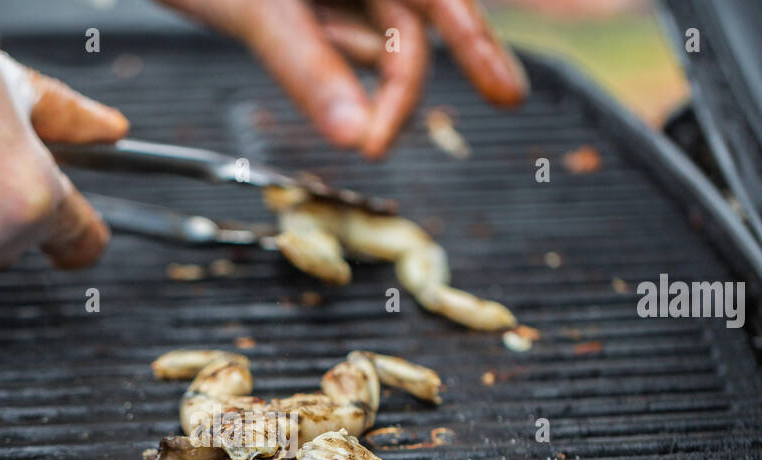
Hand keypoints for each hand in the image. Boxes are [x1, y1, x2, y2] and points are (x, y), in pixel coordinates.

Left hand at [160, 0, 525, 157]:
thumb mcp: (258, 9)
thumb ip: (311, 69)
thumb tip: (358, 137)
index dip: (483, 43)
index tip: (502, 100)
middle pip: (412, 22)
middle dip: (399, 84)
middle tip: (377, 143)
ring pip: (371, 33)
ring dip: (347, 68)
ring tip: (292, 46)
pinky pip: (334, 32)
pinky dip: (323, 55)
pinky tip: (288, 38)